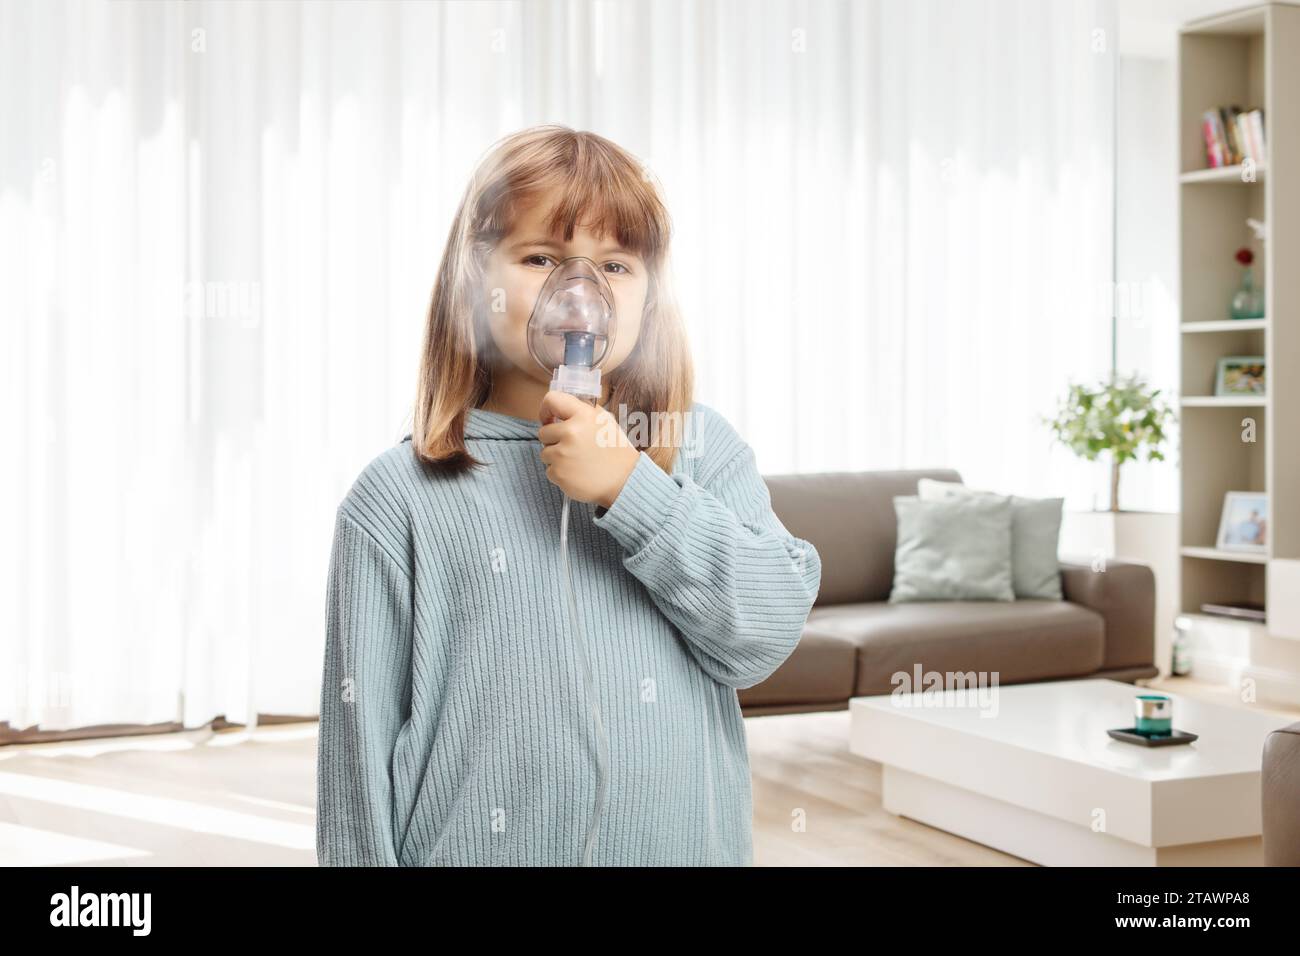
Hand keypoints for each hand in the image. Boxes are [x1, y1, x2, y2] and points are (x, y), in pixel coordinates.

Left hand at [538, 390, 640, 507]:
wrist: (625, 480)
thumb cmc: (615, 450)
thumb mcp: (605, 421)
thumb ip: (583, 411)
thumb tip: (561, 409)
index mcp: (583, 415)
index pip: (552, 400)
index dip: (546, 410)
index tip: (549, 419)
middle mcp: (571, 432)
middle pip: (544, 432)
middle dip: (554, 440)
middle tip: (573, 447)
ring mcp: (562, 455)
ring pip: (545, 453)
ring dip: (557, 457)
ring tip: (578, 461)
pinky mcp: (559, 473)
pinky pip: (549, 470)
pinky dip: (560, 473)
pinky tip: (577, 473)